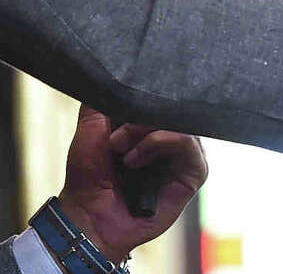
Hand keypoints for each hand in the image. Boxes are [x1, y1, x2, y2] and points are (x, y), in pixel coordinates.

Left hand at [56, 105, 207, 264]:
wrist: (88, 213)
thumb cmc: (89, 175)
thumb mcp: (90, 124)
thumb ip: (103, 97)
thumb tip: (116, 69)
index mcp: (152, 124)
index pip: (162, 94)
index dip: (145, 94)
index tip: (122, 103)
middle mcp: (172, 137)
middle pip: (172, 106)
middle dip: (140, 116)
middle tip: (115, 137)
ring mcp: (184, 155)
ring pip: (180, 121)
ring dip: (145, 130)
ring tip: (120, 149)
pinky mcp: (194, 173)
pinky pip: (188, 143)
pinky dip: (160, 143)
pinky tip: (135, 160)